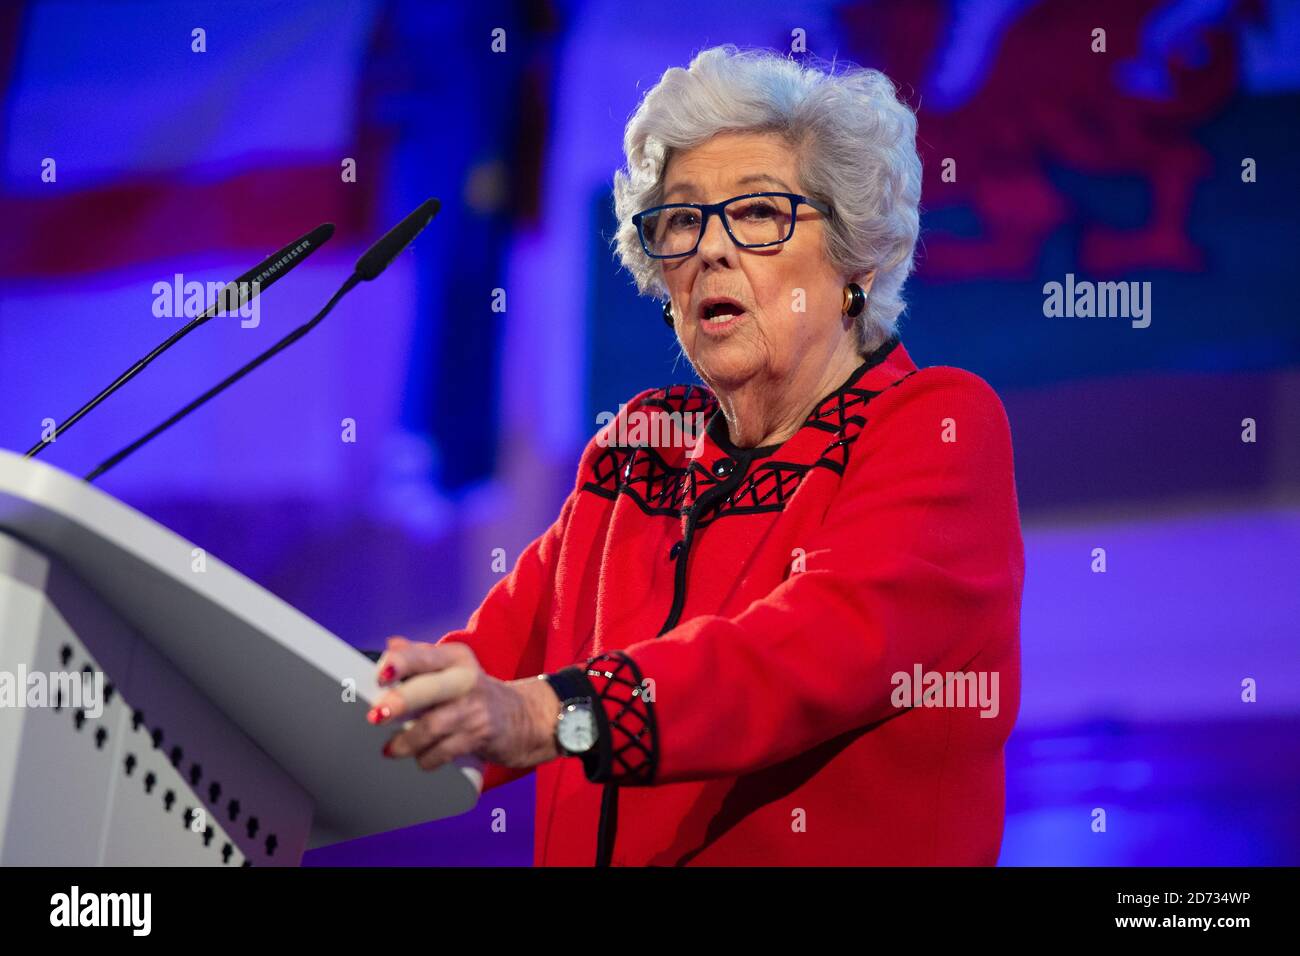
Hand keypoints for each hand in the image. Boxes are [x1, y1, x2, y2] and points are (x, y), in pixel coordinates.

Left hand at [368, 636, 561, 771]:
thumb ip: (420, 658)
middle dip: (399, 702)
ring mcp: (476, 707)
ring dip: (406, 742)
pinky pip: (444, 751)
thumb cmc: (476, 695)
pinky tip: (420, 759)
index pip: (422, 655)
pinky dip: (426, 758)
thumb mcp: (453, 669)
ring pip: (431, 726)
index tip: (379, 677)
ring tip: (392, 749)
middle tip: (375, 717)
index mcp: (455, 657)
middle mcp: (466, 678)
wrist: (525, 718)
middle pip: (426, 689)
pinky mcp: (482, 734)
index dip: (399, 664)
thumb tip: (390, 645)